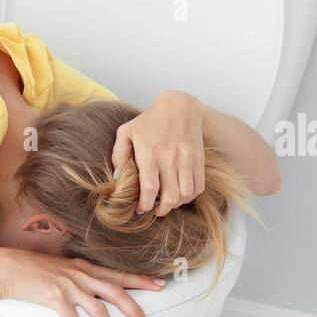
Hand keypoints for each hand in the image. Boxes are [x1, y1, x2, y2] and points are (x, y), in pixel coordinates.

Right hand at [0, 247, 164, 316]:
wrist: (6, 268)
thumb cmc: (31, 270)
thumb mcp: (60, 268)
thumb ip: (78, 276)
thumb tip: (92, 290)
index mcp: (84, 267)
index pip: (118, 274)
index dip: (141, 280)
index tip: (160, 286)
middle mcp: (80, 274)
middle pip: (116, 292)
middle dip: (133, 309)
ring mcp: (68, 285)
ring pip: (98, 309)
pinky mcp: (53, 297)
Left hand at [111, 90, 206, 215]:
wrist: (179, 106)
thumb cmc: (148, 121)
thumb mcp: (126, 132)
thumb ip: (118, 155)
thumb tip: (117, 179)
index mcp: (150, 153)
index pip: (150, 188)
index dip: (145, 204)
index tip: (141, 209)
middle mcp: (170, 157)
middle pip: (170, 196)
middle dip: (161, 210)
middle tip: (155, 210)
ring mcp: (187, 159)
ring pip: (186, 194)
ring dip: (176, 204)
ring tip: (167, 202)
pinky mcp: (199, 159)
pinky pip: (198, 187)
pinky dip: (189, 196)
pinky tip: (180, 194)